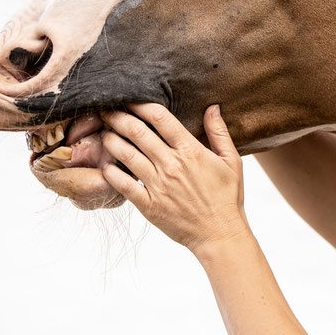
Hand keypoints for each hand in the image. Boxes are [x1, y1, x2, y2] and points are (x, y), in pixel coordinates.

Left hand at [99, 103, 247, 253]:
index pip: (160, 118)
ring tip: (104, 133)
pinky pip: (123, 185)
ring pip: (126, 155)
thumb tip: (212, 107)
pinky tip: (106, 165)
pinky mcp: (149, 205)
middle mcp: (171, 165)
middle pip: (137, 132)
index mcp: (191, 150)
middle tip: (106, 110)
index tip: (129, 99)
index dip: (140, 104)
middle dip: (118, 117)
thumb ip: (219, 132)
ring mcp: (158, 185)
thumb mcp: (232, 161)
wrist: (220, 234)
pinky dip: (111, 173)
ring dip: (111, 140)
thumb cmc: (227, 197)